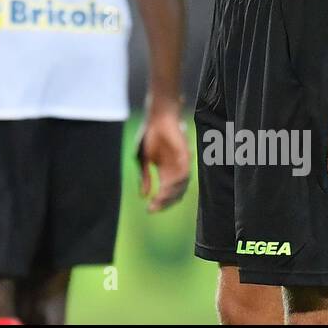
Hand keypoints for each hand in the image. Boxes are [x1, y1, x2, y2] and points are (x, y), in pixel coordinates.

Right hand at [136, 93, 191, 212]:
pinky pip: (184, 175)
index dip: (159, 203)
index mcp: (165, 172)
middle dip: (164, 203)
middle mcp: (175, 171)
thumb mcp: (142, 159)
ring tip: (159, 199)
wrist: (157, 117)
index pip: (166, 193)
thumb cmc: (149, 135)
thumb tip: (144, 196)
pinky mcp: (185, 157)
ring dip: (170, 195)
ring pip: (181, 187)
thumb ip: (145, 177)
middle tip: (154, 208)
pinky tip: (166, 187)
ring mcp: (181, 164)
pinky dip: (176, 183)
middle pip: (175, 194)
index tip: (148, 210)